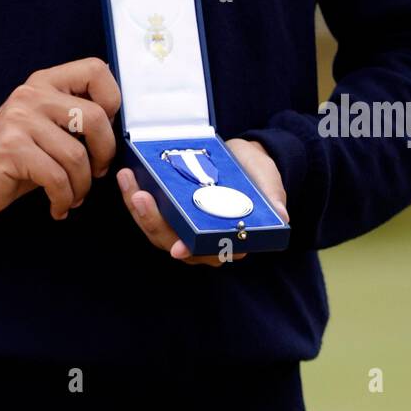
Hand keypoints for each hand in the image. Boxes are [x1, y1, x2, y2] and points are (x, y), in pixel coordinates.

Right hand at [0, 58, 120, 218]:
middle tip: (97, 171)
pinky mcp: (12, 149)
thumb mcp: (46, 124)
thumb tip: (116, 129)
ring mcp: (20, 120)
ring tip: (74, 195)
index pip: (95, 70)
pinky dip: (64, 198)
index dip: (112, 101)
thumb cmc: (17, 153)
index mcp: (46, 82)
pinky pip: (56, 177)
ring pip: (76, 156)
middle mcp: (32, 94)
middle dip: (104, 153)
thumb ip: (75, 118)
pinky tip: (59, 206)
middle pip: (94, 117)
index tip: (105, 130)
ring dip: (82, 185)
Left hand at [117, 138, 288, 265]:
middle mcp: (202, 239)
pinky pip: (149, 210)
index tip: (179, 248)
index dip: (192, 252)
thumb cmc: (258, 174)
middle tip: (141, 197)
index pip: (208, 253)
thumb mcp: (269, 182)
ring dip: (137, 208)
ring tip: (128, 181)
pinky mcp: (170, 209)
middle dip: (153, 222)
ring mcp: (183, 225)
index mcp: (229, 239)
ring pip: (155, 227)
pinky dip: (136, 196)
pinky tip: (128, 177)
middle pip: (172, 242)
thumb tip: (283, 215)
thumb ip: (273, 197)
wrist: (246, 158)